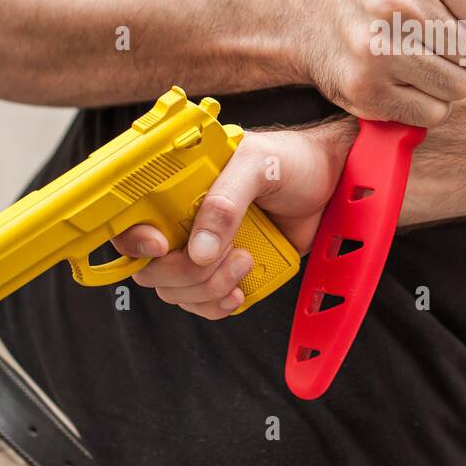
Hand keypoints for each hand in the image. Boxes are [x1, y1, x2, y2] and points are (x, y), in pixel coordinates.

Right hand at [110, 120, 355, 320]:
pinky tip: (240, 291)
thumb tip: (198, 250)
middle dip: (184, 272)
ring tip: (246, 262)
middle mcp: (183, 219)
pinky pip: (203, 303)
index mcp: (178, 185)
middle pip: (150, 266)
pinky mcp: (227, 271)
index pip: (130, 217)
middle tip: (228, 254)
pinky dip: (217, 305)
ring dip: (207, 289)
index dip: (135, 240)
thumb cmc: (293, 160)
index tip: (163, 245)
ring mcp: (205, 248)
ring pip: (177, 290)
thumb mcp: (258, 165)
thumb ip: (226, 201)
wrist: (335, 182)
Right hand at [296, 0, 465, 126]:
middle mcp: (394, 2)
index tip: (459, 10)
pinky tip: (405, 78)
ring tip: (421, 56)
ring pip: (460, 88)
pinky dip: (428, 102)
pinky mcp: (365, 90)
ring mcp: (376, 49)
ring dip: (450, 78)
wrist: (317, 16)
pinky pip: (434, 113)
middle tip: (437, 35)